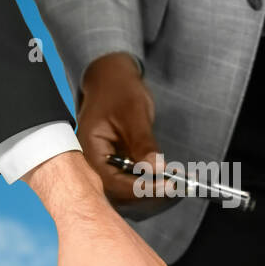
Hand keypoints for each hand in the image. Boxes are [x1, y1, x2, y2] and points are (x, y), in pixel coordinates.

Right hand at [76, 52, 161, 206]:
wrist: (112, 76)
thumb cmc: (118, 89)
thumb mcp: (133, 113)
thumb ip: (142, 142)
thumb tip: (155, 168)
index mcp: (90, 149)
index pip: (113, 180)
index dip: (140, 187)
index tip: (165, 185)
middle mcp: (95, 160)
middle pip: (119, 187)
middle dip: (147, 188)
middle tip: (174, 184)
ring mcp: (106, 161)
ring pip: (127, 183)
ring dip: (150, 184)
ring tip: (174, 179)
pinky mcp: (117, 159)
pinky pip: (132, 173)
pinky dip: (149, 175)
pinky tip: (166, 173)